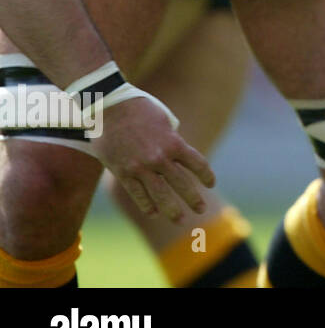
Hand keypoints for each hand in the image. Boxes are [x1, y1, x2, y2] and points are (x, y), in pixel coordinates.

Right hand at [89, 97, 214, 221]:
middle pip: (182, 184)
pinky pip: (137, 193)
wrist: (109, 106)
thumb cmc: (139, 108)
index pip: (197, 164)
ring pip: (160, 194)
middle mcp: (160, 157)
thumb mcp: (164, 120)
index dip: (206, 175)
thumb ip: (172, 139)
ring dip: (171, 210)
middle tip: (201, 209)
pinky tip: (152, 213)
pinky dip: (146, 205)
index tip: (211, 184)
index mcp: (174, 142)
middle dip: (193, 199)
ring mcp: (140, 167)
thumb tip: (177, 154)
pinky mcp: (122, 172)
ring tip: (180, 220)